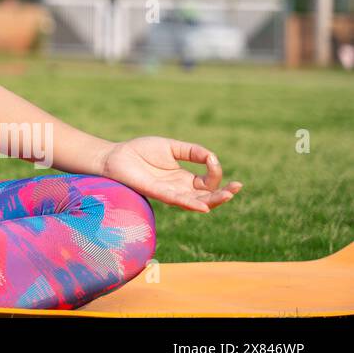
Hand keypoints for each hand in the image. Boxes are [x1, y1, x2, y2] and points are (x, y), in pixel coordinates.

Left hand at [98, 136, 242, 212]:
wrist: (116, 155)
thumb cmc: (141, 151)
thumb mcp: (172, 147)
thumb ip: (192, 151)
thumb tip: (212, 157)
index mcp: (184, 178)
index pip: (208, 183)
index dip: (215, 173)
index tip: (212, 159)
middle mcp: (179, 189)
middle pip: (207, 198)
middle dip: (223, 194)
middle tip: (237, 188)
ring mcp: (169, 193)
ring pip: (195, 202)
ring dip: (213, 200)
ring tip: (228, 195)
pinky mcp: (156, 192)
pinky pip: (176, 201)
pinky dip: (191, 203)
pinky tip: (203, 205)